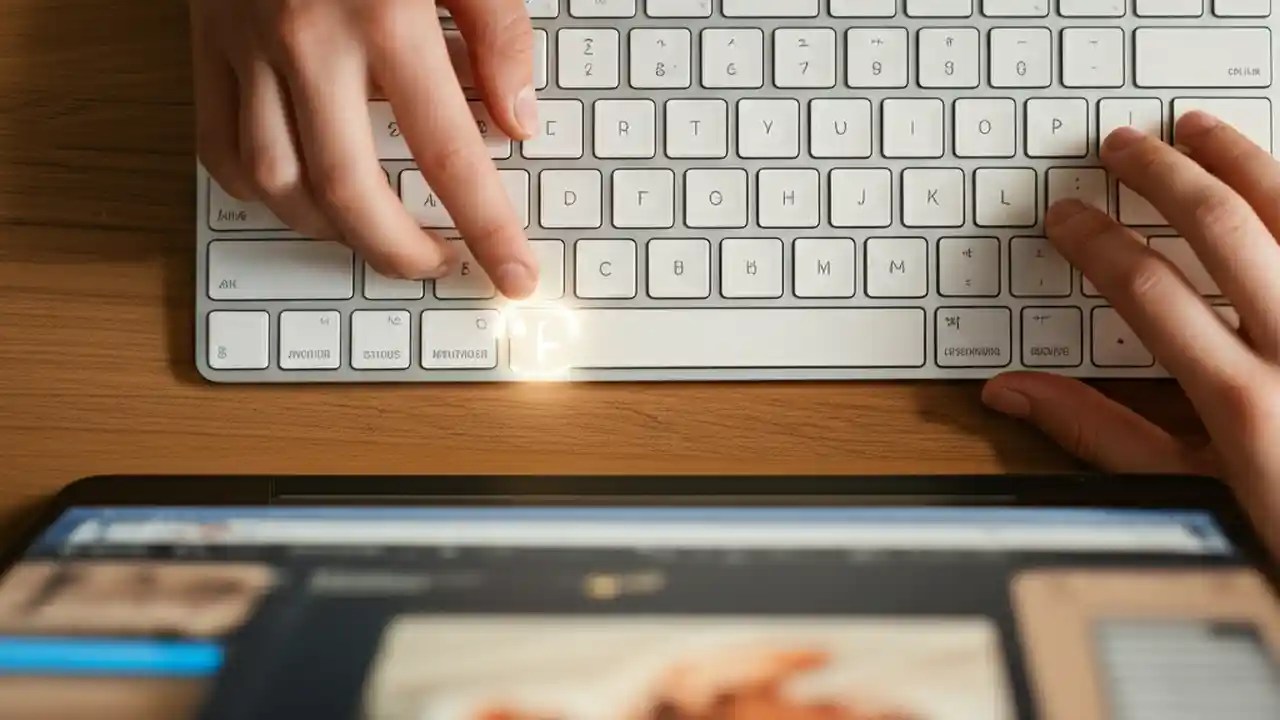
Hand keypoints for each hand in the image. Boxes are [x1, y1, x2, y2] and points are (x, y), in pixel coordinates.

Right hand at [190, 0, 539, 296]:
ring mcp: (244, 44)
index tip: (513, 275)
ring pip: (275, 181)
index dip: (486, 227)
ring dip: (331, 231)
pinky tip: (302, 197)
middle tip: (441, 265)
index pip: (449, 153)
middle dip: (401, 252)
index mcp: (383, 14)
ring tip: (378, 238)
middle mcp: (306, 41)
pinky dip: (259, 189)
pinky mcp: (206, 41)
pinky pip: (217, 143)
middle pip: (351, 191)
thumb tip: (516, 120)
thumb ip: (498, 32)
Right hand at [983, 111, 1279, 559]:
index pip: (1146, 289)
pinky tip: (1276, 177)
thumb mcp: (1187, 486)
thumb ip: (1098, 432)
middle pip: (1221, 226)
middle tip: (1122, 145)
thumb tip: (1015, 393)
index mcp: (1239, 397)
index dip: (1095, 241)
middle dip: (1161, 175)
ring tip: (1199, 130)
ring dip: (1242, 159)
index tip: (1067, 217)